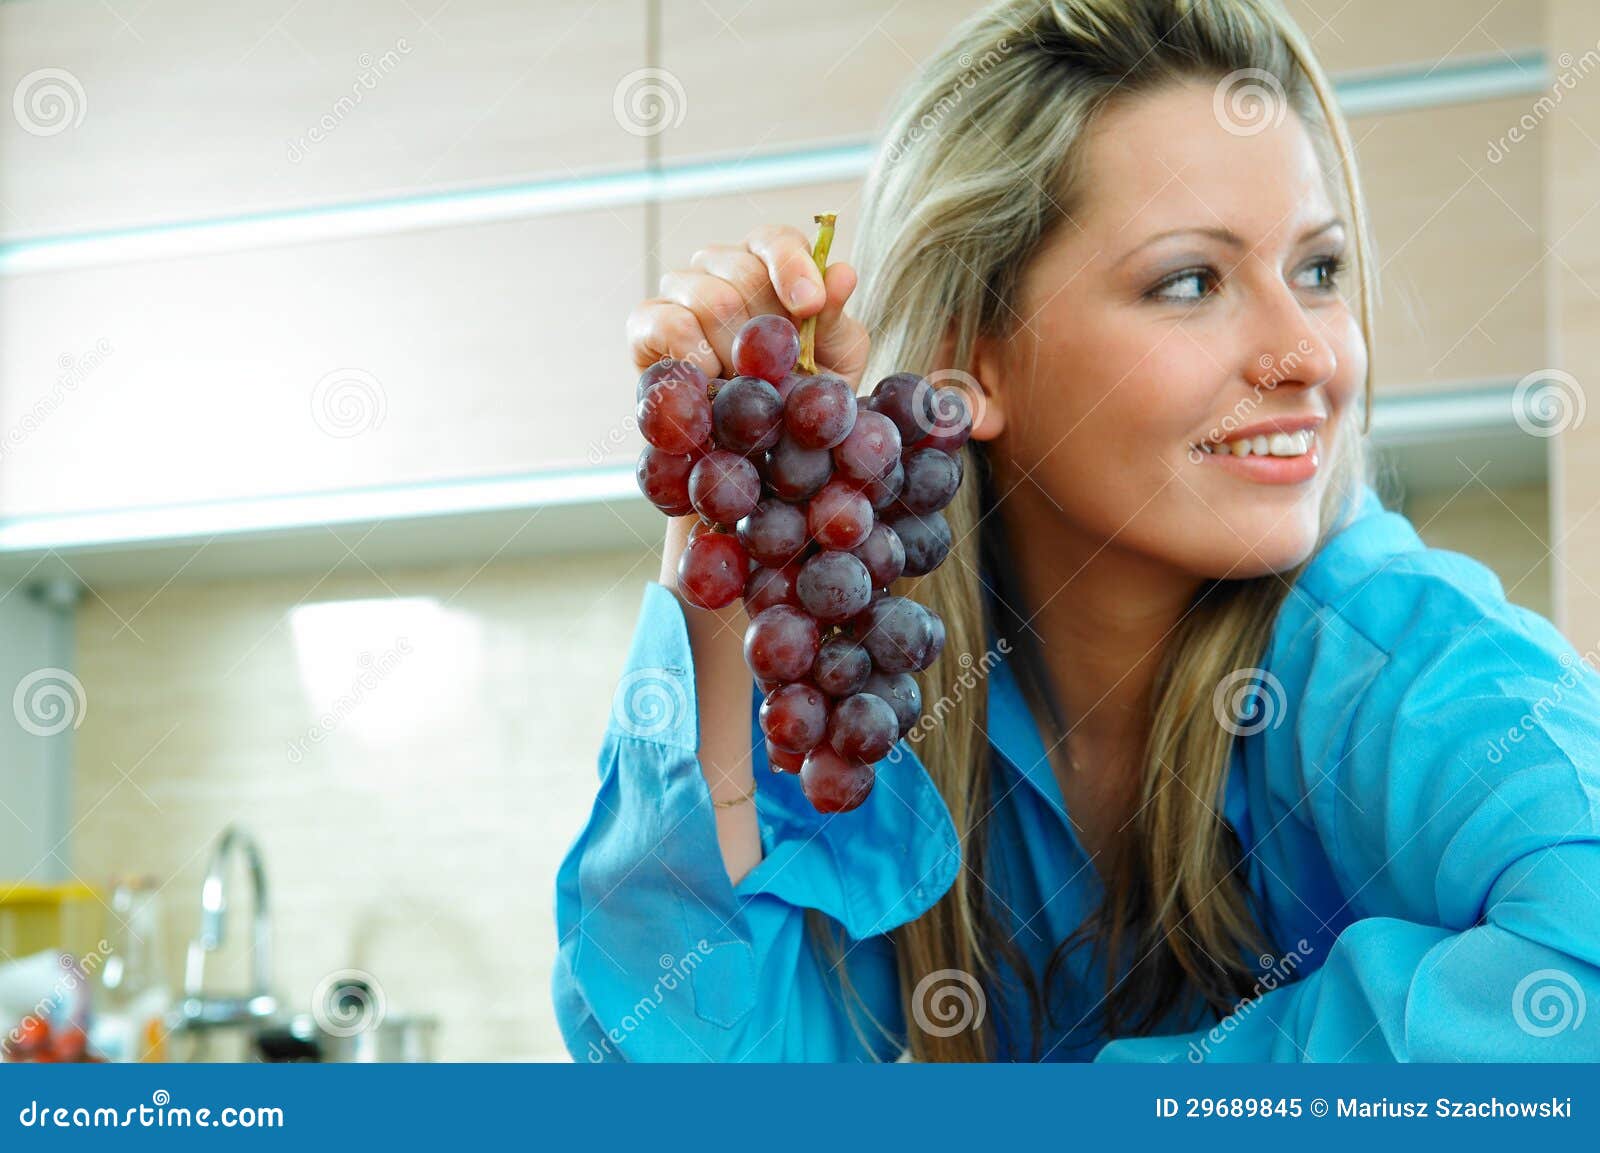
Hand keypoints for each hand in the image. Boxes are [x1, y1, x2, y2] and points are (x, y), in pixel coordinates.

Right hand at [627, 223, 869, 388]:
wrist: (758, 438)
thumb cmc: (799, 388)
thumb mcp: (833, 358)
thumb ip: (834, 318)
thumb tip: (842, 275)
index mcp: (767, 262)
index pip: (775, 241)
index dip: (792, 267)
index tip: (809, 306)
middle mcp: (720, 265)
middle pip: (742, 272)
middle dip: (764, 331)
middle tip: (773, 371)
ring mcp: (681, 290)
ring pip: (709, 298)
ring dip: (733, 351)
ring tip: (743, 382)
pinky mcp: (646, 323)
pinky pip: (666, 321)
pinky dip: (692, 353)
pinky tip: (710, 377)